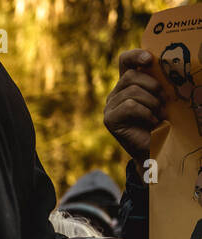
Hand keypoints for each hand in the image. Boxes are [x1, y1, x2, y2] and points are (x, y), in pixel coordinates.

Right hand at [105, 49, 164, 166]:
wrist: (156, 147)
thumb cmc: (161, 120)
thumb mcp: (161, 95)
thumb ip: (157, 81)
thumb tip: (165, 64)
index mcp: (127, 84)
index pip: (124, 60)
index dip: (135, 55)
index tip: (149, 60)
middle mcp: (115, 93)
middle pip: (130, 76)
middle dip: (152, 86)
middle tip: (163, 100)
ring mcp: (110, 107)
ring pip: (132, 92)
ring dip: (151, 103)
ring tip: (157, 114)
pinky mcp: (110, 119)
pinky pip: (130, 106)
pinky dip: (145, 113)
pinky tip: (151, 122)